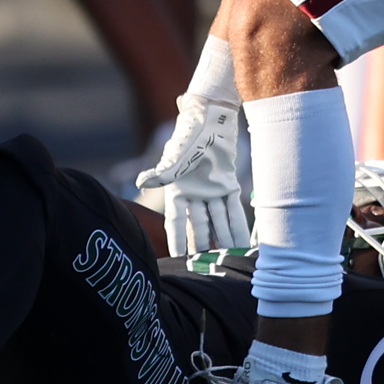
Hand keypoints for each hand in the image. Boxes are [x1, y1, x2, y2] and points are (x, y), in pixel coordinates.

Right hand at [134, 94, 249, 254]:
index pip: (175, 221)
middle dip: (202, 246)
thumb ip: (162, 173)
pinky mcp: (228, 185)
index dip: (177, 240)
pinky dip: (237, 226)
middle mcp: (194, 194)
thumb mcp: (176, 156)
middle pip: (198, 226)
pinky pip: (233, 210)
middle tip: (206, 267)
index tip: (178, 260)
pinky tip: (243, 242)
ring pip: (218, 222)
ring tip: (227, 260)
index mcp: (176, 189)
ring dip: (223, 240)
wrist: (212, 116)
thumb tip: (141, 182)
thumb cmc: (189, 134)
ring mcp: (211, 191)